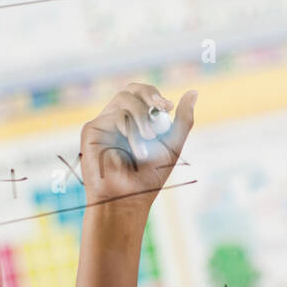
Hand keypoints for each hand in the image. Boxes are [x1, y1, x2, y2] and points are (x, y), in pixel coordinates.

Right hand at [78, 84, 196, 215]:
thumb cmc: (149, 177)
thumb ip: (182, 120)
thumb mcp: (172, 145)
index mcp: (136, 121)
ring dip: (142, 117)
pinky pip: (114, 115)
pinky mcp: (92, 130)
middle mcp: (119, 119)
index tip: (169, 107)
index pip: (143, 94)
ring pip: (125, 99)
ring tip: (148, 139)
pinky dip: (129, 128)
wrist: (128, 198)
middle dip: (149, 94)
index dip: (155, 95)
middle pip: (131, 89)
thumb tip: (194, 92)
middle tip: (161, 107)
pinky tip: (132, 145)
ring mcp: (105, 123)